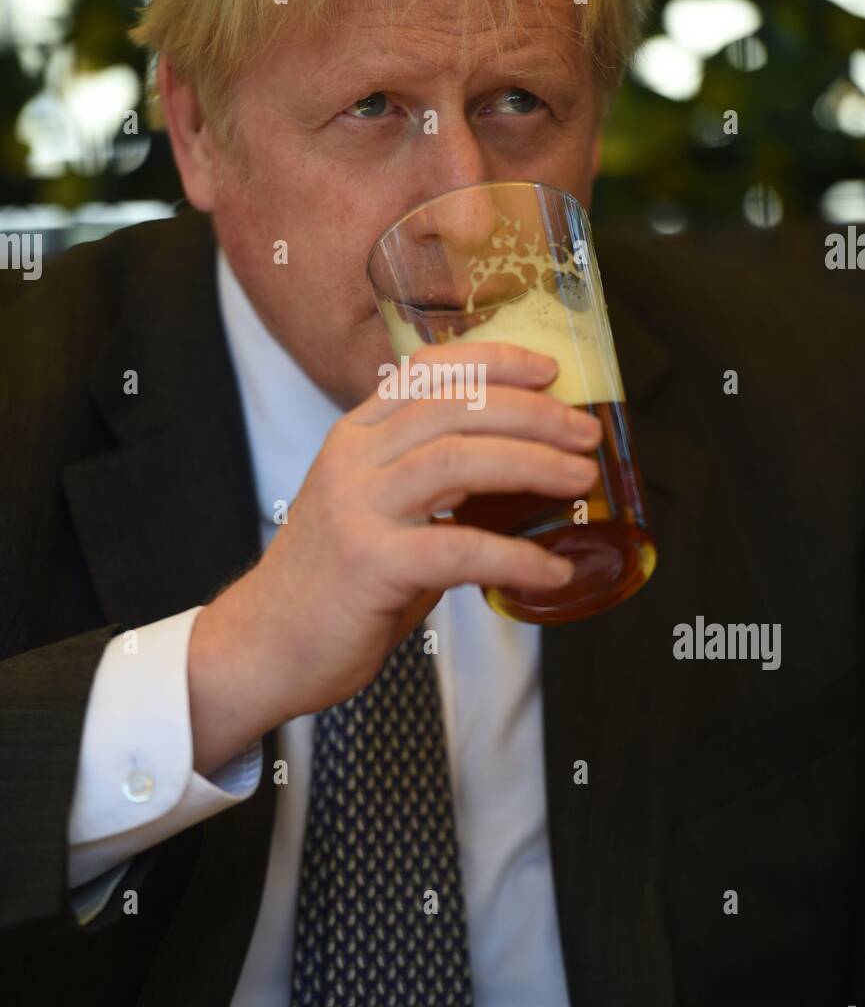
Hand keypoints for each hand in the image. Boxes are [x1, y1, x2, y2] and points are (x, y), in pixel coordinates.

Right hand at [204, 342, 600, 724]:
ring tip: (581, 478)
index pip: (427, 371)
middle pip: (455, 407)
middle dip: (533, 412)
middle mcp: (354, 459)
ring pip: (457, 459)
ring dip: (532, 463)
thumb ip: (429, 484)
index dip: (494, 360)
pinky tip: (552, 569)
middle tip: (587, 432)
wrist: (263, 646)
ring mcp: (358, 508)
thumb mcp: (374, 509)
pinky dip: (516, 557)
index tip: (548, 370)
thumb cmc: (333, 583)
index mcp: (356, 436)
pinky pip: (459, 547)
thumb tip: (518, 473)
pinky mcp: (369, 563)